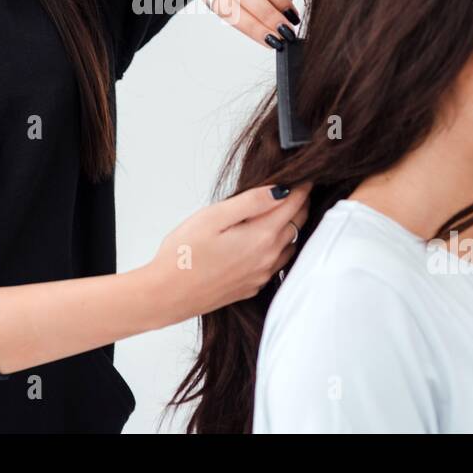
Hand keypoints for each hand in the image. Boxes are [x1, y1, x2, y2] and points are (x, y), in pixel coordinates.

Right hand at [143, 182, 312, 323]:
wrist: (167, 295)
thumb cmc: (183, 256)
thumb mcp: (213, 217)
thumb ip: (250, 202)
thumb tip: (279, 190)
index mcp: (261, 237)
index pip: (293, 205)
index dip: (301, 187)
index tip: (304, 176)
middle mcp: (267, 258)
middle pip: (296, 224)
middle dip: (300, 204)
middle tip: (298, 188)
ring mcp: (261, 275)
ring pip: (291, 245)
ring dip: (292, 226)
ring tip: (284, 211)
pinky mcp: (252, 287)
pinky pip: (278, 263)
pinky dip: (281, 247)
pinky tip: (268, 240)